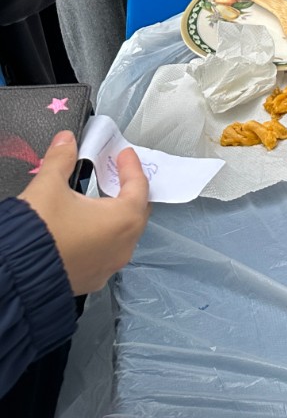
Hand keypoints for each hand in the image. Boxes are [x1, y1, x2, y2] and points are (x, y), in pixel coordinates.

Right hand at [19, 131, 149, 295]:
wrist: (14, 275)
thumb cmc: (38, 232)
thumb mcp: (49, 186)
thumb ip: (62, 159)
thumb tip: (66, 141)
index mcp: (123, 219)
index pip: (138, 185)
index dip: (131, 166)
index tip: (124, 155)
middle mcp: (123, 246)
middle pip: (136, 211)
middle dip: (128, 190)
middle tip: (118, 175)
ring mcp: (109, 266)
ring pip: (123, 235)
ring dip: (115, 217)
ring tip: (102, 201)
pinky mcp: (92, 279)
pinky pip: (105, 254)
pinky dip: (102, 238)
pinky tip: (88, 231)